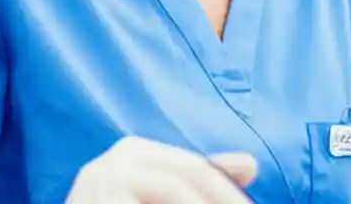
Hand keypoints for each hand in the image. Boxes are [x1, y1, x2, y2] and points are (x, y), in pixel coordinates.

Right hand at [65, 137, 257, 203]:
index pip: (196, 170)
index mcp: (132, 151)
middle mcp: (112, 162)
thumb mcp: (159, 193)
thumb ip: (197, 181)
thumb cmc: (122, 203)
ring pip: (174, 197)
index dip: (229, 196)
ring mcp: (99, 185)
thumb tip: (251, 163)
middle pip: (184, 184)